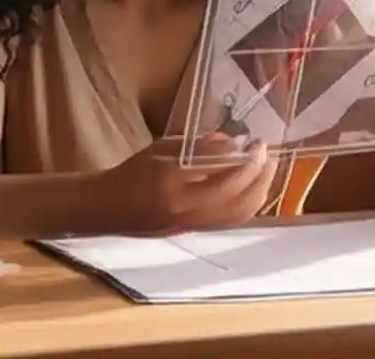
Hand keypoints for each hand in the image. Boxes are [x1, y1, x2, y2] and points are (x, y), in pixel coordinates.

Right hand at [97, 134, 278, 235]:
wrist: (108, 209)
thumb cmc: (132, 173)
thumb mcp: (161, 149)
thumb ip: (198, 145)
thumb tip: (231, 141)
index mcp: (172, 182)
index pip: (220, 172)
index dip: (245, 158)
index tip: (255, 142)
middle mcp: (186, 208)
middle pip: (237, 196)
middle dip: (259, 173)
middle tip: (265, 152)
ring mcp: (193, 224)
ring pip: (239, 213)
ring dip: (260, 190)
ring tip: (266, 169)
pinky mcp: (196, 232)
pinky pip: (232, 220)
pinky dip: (249, 203)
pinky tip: (254, 188)